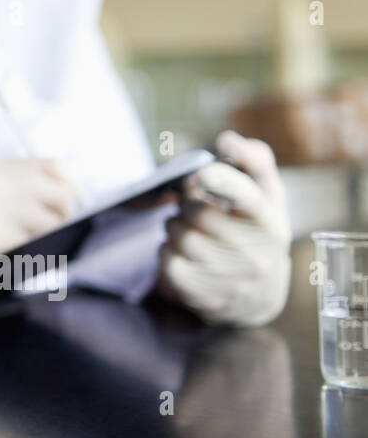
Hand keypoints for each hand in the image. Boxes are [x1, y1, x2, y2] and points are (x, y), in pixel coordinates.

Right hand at [0, 159, 82, 256]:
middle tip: (53, 223)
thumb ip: (19, 178)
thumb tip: (74, 192)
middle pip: (62, 196)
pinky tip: (14, 249)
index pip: (54, 167)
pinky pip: (36, 247)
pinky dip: (31, 251)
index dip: (71, 184)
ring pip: (52, 224)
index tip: (76, 199)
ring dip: (45, 234)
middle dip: (62, 213)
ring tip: (23, 237)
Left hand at [157, 131, 290, 326]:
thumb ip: (254, 161)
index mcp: (270, 223)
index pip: (246, 198)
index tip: (202, 173)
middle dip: (188, 203)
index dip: (221, 182)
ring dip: (175, 226)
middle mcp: (255, 254)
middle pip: (197, 211)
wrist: (258, 296)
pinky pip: (166, 259)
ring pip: (178, 234)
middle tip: (195, 206)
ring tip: (191, 230)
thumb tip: (229, 140)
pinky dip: (167, 250)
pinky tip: (184, 252)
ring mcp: (230, 279)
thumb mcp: (267, 197)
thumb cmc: (256, 231)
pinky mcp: (204, 297)